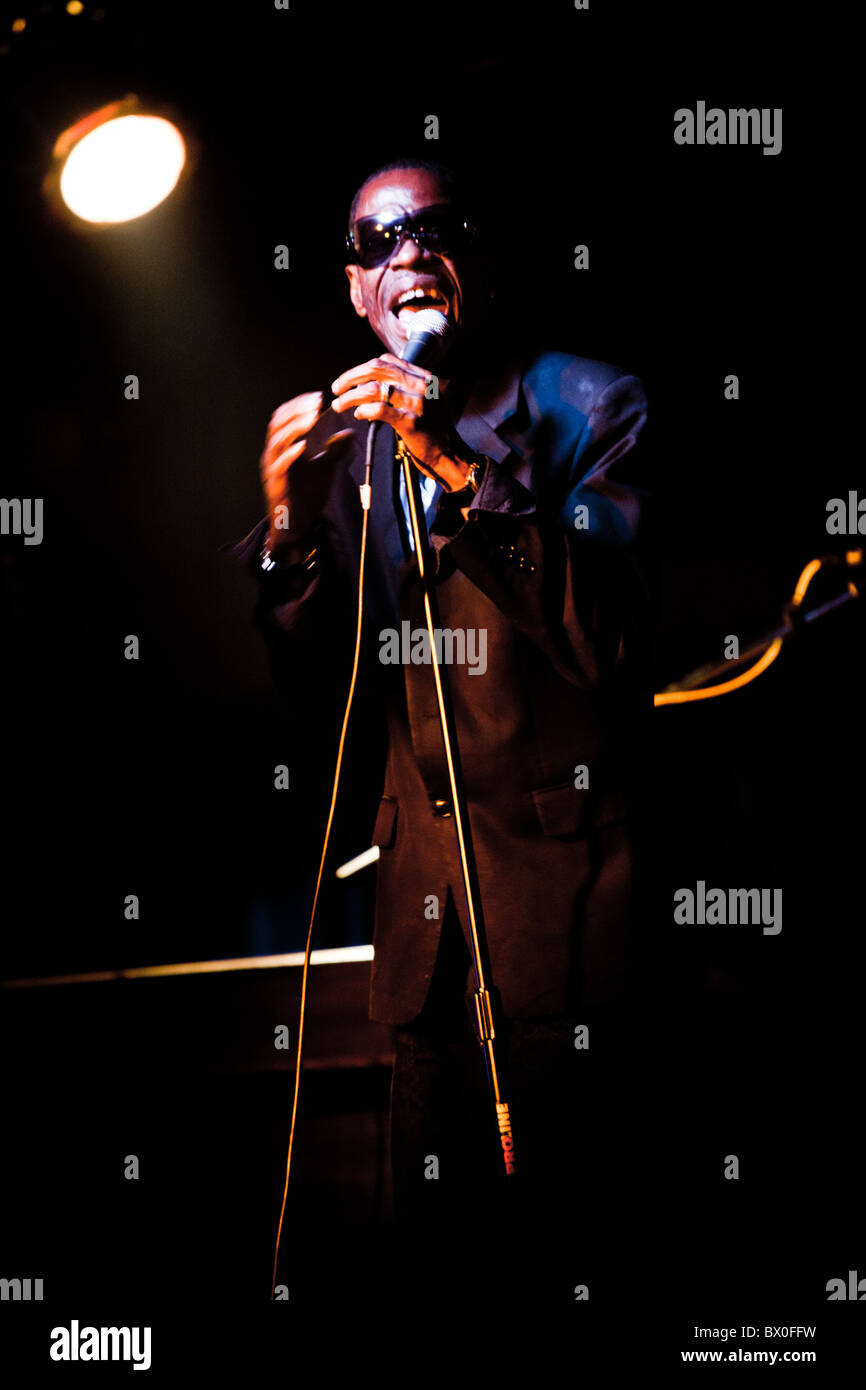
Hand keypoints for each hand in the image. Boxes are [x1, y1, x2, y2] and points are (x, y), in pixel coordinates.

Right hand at [259, 390, 351, 546]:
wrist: (296, 527)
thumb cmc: (306, 498)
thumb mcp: (324, 470)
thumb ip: (334, 451)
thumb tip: (349, 433)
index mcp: (284, 448)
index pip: (285, 417)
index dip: (299, 405)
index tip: (319, 397)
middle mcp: (274, 455)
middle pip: (278, 423)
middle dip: (297, 410)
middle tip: (317, 402)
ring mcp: (274, 469)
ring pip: (277, 440)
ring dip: (295, 427)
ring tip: (312, 417)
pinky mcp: (277, 485)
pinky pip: (280, 465)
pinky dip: (290, 454)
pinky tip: (304, 445)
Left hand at [330, 354, 470, 493]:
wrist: (449, 455)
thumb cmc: (432, 431)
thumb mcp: (423, 400)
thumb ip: (403, 388)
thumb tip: (371, 382)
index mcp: (424, 377)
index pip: (387, 361)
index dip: (363, 367)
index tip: (350, 378)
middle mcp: (422, 386)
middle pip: (378, 370)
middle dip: (351, 377)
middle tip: (337, 388)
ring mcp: (417, 404)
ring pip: (374, 389)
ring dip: (351, 396)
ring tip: (340, 404)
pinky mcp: (410, 422)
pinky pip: (379, 409)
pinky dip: (363, 410)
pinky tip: (358, 414)